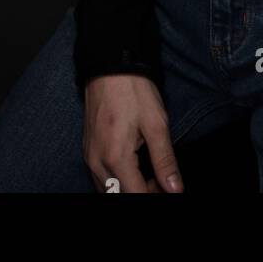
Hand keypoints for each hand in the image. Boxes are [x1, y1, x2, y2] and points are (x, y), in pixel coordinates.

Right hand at [83, 72, 184, 193]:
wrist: (109, 65)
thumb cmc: (133, 90)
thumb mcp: (156, 123)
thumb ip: (164, 160)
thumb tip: (175, 189)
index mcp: (116, 158)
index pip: (136, 196)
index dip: (156, 196)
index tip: (170, 190)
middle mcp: (97, 163)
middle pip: (120, 196)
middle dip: (143, 193)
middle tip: (162, 183)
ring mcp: (89, 157)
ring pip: (108, 191)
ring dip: (130, 189)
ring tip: (151, 177)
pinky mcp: (88, 150)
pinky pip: (100, 179)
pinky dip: (118, 181)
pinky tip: (135, 168)